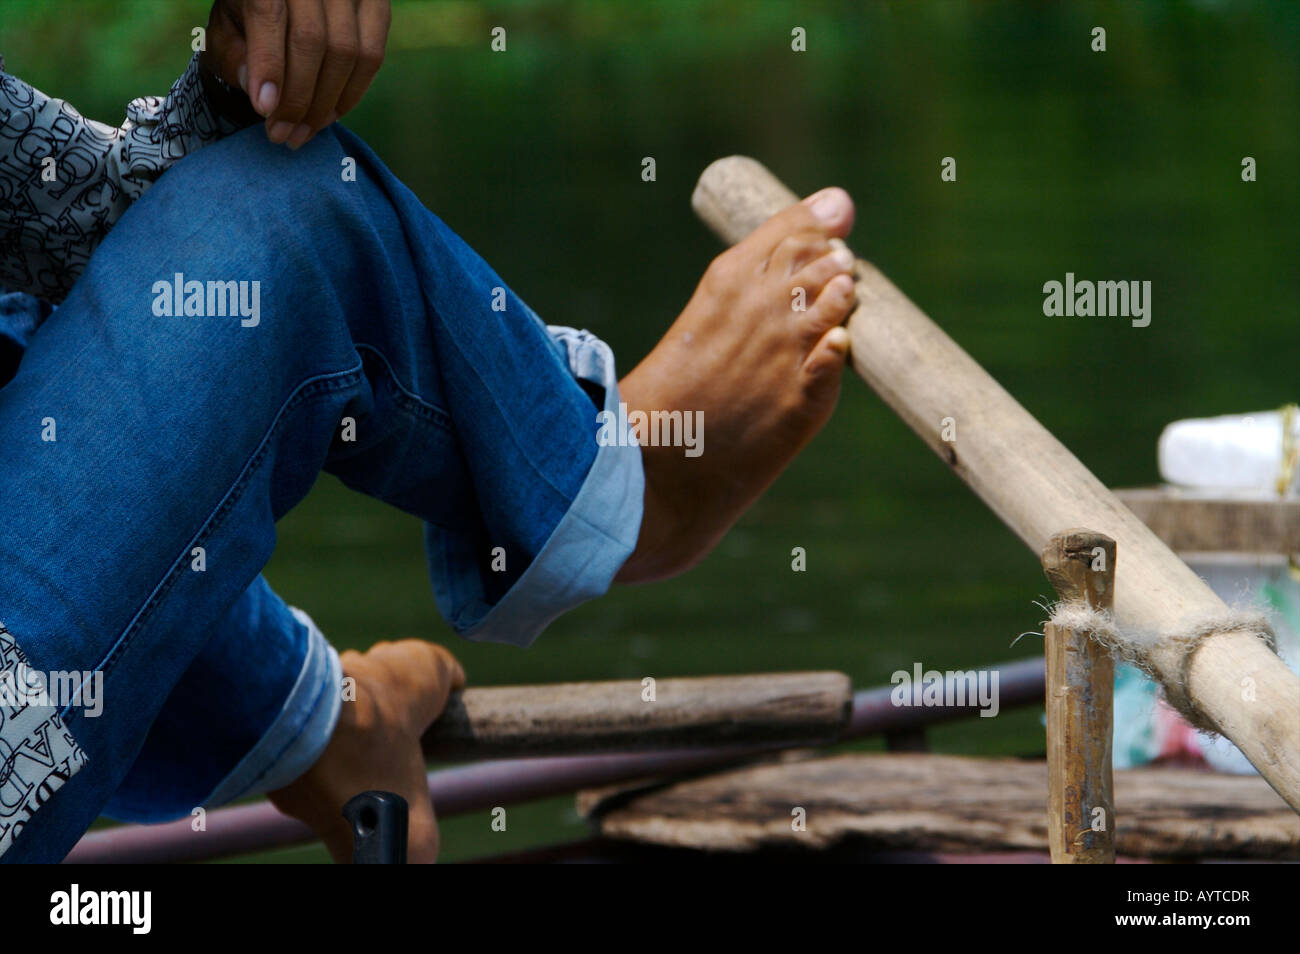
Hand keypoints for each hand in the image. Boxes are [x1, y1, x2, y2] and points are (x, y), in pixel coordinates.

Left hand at [205, 0, 391, 147]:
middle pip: (311, 40)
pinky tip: (331, 114)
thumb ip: (234, 56)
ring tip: (304, 131)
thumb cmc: (248, 15)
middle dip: (298, 97)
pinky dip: (354, 92)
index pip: (269, 14)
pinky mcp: (374, 3)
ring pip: (347, 52)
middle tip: (282, 134)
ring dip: (327, 103)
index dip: (269, 66)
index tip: (264, 111)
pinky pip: (372, 55)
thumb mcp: (226, 30)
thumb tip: (260, 93)